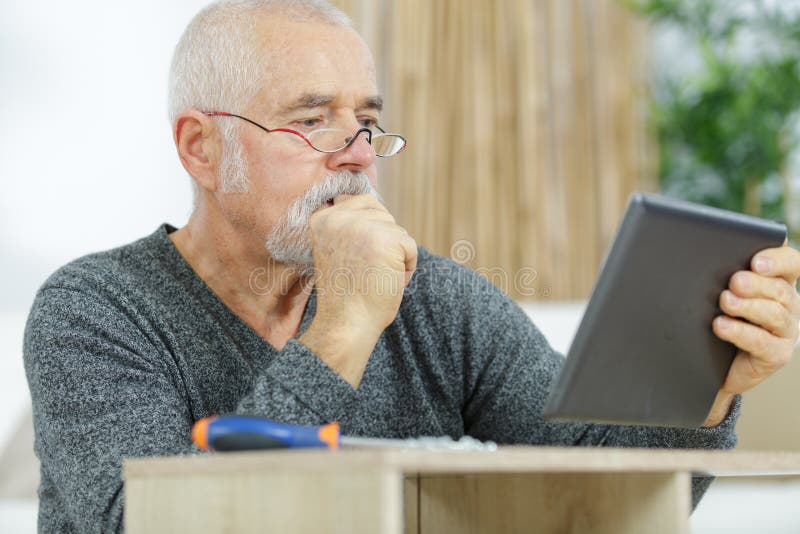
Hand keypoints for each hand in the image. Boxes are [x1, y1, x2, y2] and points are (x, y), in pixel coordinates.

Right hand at [298, 194, 416, 387]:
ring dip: (394, 256)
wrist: (346, 323)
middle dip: (383, 242)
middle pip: (382, 213)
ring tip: (373, 277)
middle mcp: (339, 216)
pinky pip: (410, 247)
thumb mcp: (336, 249)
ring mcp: (363, 225)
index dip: (369, 230)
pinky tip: (386, 282)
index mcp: (322, 218)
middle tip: (365, 270)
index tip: (356, 260)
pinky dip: (406, 267)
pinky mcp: (388, 239)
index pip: (361, 203)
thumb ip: (349, 226)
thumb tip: (377, 209)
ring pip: (397, 231)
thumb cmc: (345, 294)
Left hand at [704, 244, 799, 426]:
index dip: (778, 260)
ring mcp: (785, 331)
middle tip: (734, 281)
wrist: (715, 361)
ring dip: (747, 306)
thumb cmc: (722, 317)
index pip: (791, 264)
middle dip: (756, 284)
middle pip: (780, 289)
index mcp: (779, 282)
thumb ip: (726, 275)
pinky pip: (761, 342)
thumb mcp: (725, 291)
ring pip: (774, 314)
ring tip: (725, 301)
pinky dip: (739, 332)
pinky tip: (721, 325)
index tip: (756, 261)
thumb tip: (709, 260)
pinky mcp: (776, 354)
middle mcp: (788, 305)